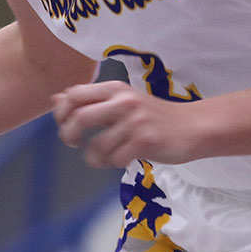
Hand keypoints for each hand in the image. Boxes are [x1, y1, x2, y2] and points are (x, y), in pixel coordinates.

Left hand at [52, 80, 204, 168]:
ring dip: (93, 157)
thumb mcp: (122, 100)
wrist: (193, 127)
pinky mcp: (146, 141)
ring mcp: (136, 121)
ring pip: (96, 146)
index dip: (61, 112)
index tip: (64, 124)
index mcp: (115, 88)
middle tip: (74, 143)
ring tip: (102, 156)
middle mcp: (124, 101)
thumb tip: (56, 98)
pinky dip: (112, 163)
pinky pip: (114, 159)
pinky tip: (121, 158)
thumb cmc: (154, 116)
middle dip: (68, 135)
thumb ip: (91, 100)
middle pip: (80, 118)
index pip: (74, 95)